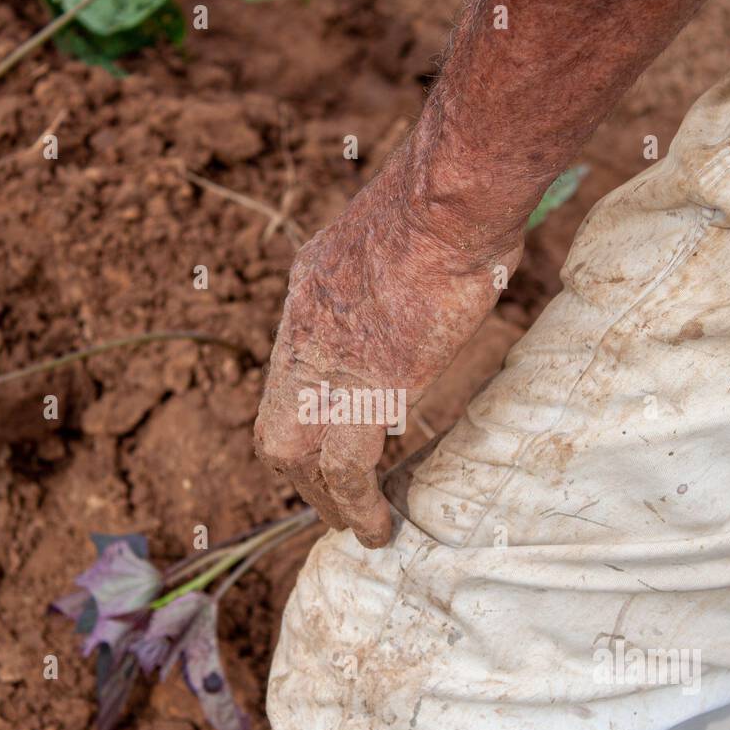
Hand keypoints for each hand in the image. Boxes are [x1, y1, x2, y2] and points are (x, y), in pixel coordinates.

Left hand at [254, 168, 521, 547]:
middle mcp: (304, 328)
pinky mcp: (367, 390)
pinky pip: (346, 467)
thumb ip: (408, 266)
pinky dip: (357, 507)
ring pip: (295, 455)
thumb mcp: (409, 230)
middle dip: (297, 472)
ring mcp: (328, 362)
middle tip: (329, 502)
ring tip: (353, 529)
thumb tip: (455, 269)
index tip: (331, 440)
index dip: (306, 413)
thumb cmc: (454, 200)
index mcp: (310, 285)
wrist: (451, 199)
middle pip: (274, 422)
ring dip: (323, 500)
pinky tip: (376, 530)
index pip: (289, 369)